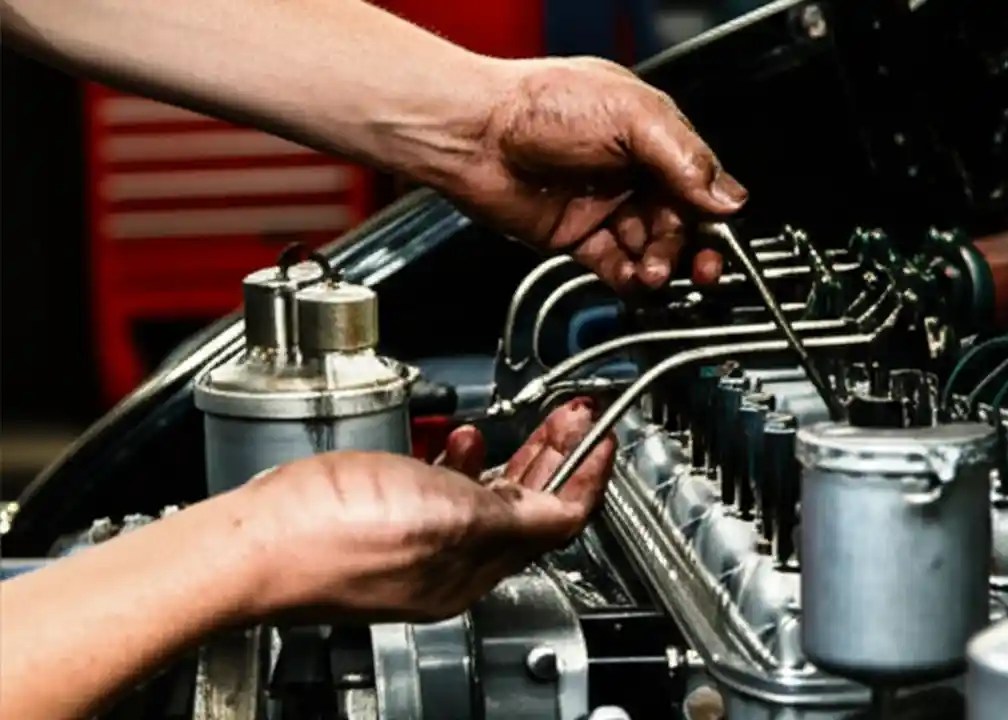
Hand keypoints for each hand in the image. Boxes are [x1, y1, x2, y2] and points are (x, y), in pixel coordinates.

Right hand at [238, 399, 614, 621]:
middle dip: (557, 454)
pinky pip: (440, 493)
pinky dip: (460, 462)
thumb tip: (563, 508)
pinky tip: (455, 439)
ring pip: (487, 498)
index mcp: (476, 567)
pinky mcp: (379, 527)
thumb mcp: (449, 511)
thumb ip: (514, 512)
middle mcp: (450, 565)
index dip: (588, 473)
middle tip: (571, 413)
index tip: (603, 434)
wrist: (253, 542)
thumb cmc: (333, 532)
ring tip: (522, 420)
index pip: (561, 521)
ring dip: (514, 454)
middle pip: (528, 508)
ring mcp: (414, 547)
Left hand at [440, 56, 747, 290]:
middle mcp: (631, 170)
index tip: (722, 235)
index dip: (713, 211)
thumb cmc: (540, 104)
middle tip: (701, 268)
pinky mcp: (576, 236)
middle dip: (692, 246)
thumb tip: (727, 196)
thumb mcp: (631, 115)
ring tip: (656, 270)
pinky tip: (637, 280)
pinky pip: (615, 265)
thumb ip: (684, 157)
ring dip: (661, 264)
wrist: (476, 134)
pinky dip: (630, 278)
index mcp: (651, 133)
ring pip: (650, 247)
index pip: (699, 181)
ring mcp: (603, 204)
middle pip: (680, 221)